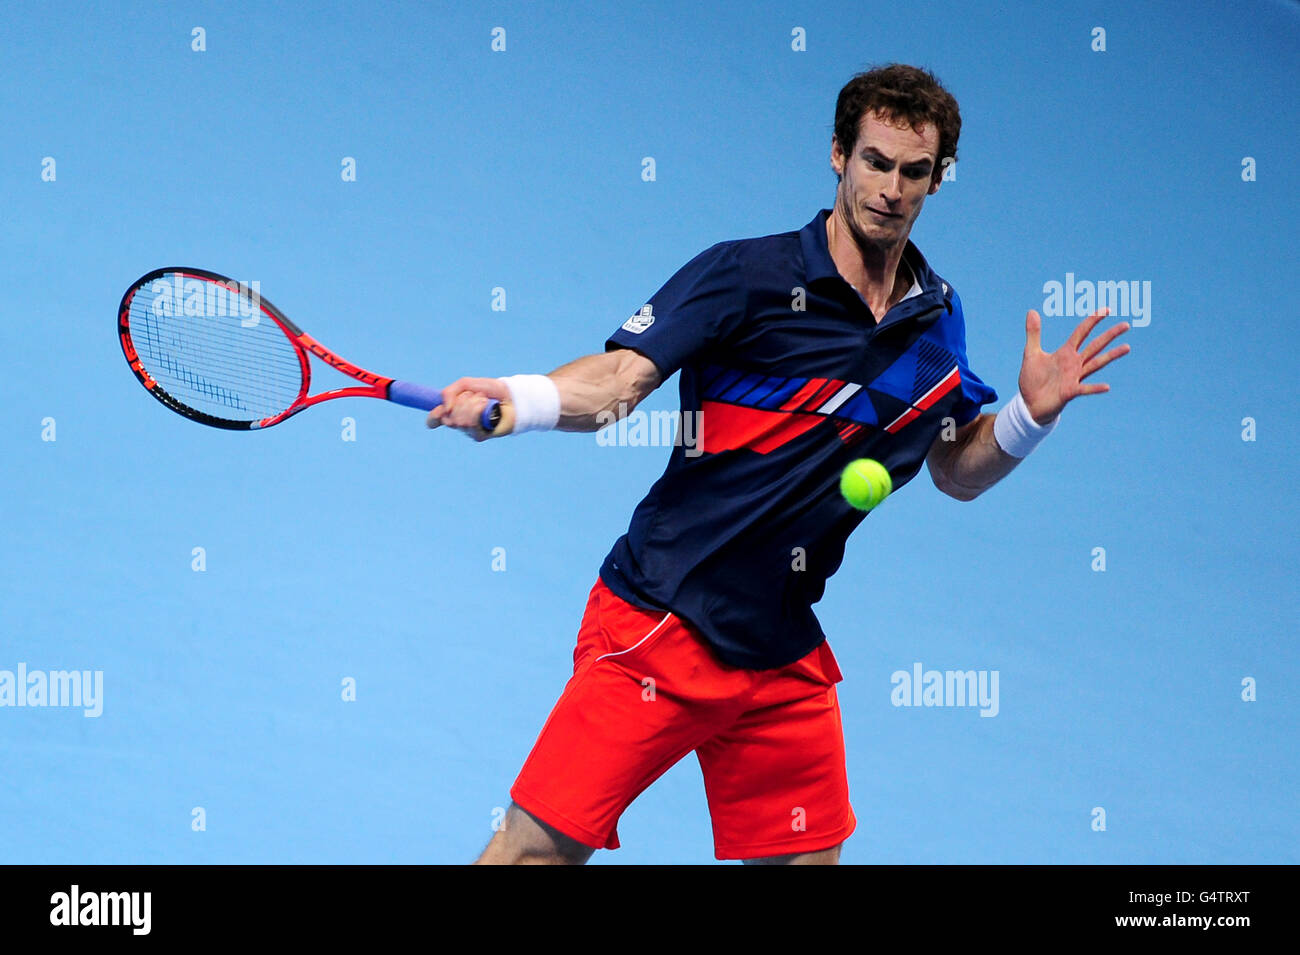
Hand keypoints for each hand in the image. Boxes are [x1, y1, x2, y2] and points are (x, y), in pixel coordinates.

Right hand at [427, 376, 511, 440]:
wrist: (512, 396)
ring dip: (471, 404)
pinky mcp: (478, 435)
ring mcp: (468, 430)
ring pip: (458, 420)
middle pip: (447, 417)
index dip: (433, 417)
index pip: (434, 419)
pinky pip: (470, 423)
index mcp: (453, 410)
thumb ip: (449, 392)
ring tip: (484, 401)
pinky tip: (486, 407)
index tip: (441, 411)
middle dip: (461, 402)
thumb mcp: (466, 384)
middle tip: (475, 396)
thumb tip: (444, 409)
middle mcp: (459, 422)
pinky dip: (478, 409)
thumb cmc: (491, 391)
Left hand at [1018, 307, 1130, 424]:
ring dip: (1111, 356)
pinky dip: (1095, 388)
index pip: (1082, 332)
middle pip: (1095, 346)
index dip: (1093, 320)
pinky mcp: (1070, 392)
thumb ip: (1033, 333)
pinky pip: (1084, 389)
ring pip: (1096, 364)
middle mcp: (1074, 363)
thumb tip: (1031, 311)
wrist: (1030, 403)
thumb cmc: (1032, 379)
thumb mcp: (1031, 353)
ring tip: (1127, 347)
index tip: (1107, 309)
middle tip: (1126, 325)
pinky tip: (1107, 386)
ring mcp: (1074, 377)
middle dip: (1110, 335)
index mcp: (1065, 352)